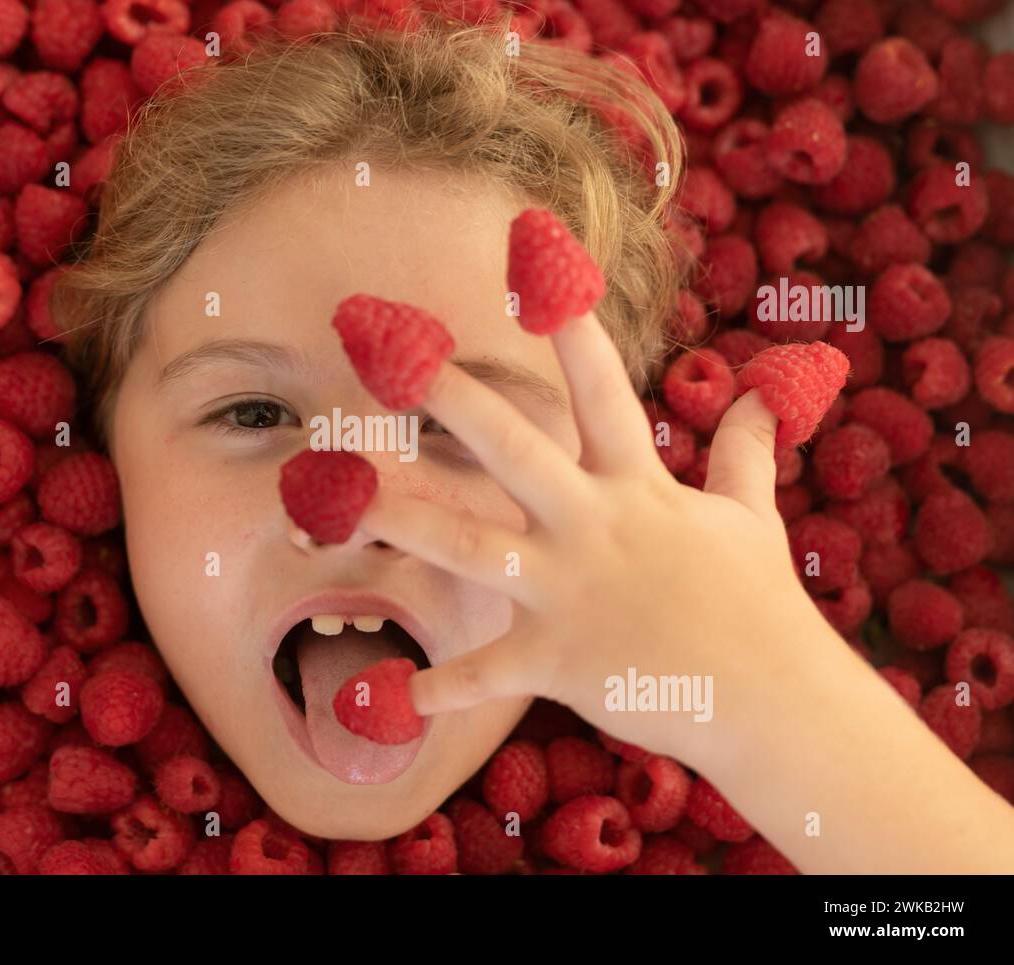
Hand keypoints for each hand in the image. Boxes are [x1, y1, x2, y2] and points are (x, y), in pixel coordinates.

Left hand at [357, 308, 833, 767]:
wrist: (775, 701)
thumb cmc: (760, 604)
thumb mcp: (753, 517)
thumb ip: (745, 451)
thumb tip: (763, 395)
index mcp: (637, 488)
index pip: (600, 390)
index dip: (568, 325)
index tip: (535, 257)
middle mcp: (593, 528)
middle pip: (512, 449)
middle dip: (452, 398)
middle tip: (394, 355)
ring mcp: (569, 594)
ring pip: (469, 549)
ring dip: (404, 522)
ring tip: (344, 501)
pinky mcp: (555, 661)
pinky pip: (482, 675)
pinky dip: (437, 689)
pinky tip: (387, 697)